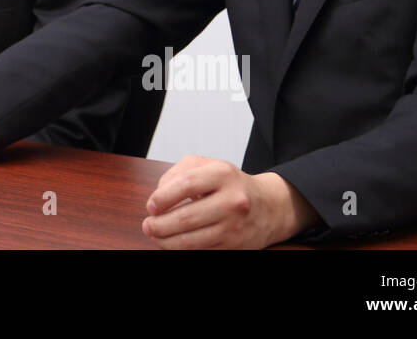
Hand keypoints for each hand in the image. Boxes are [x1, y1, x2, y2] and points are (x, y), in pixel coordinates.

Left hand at [141, 155, 316, 248]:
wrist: (269, 207)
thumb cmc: (230, 184)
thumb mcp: (207, 166)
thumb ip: (178, 173)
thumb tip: (158, 197)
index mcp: (223, 174)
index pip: (185, 184)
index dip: (162, 197)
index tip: (151, 206)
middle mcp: (233, 200)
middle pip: (187, 217)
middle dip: (160, 225)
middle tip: (148, 225)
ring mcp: (235, 226)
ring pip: (193, 240)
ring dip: (167, 241)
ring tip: (156, 236)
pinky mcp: (236, 246)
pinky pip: (202, 251)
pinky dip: (183, 249)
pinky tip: (173, 244)